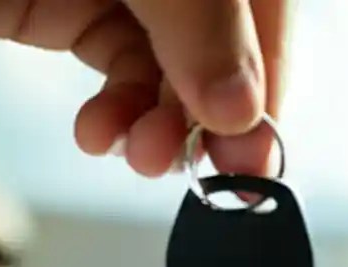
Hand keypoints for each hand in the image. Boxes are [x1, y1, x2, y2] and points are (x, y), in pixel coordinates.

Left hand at [0, 0, 291, 176]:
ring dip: (166, 127)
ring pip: (178, 71)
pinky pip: (124, 77)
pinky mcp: (76, 10)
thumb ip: (199, 21)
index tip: (255, 143)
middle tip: (215, 171)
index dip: (271, 77)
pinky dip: (120, 117)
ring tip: (143, 155)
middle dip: (217, 113)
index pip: (270, 10)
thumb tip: (244, 109)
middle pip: (231, 46)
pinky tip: (101, 132)